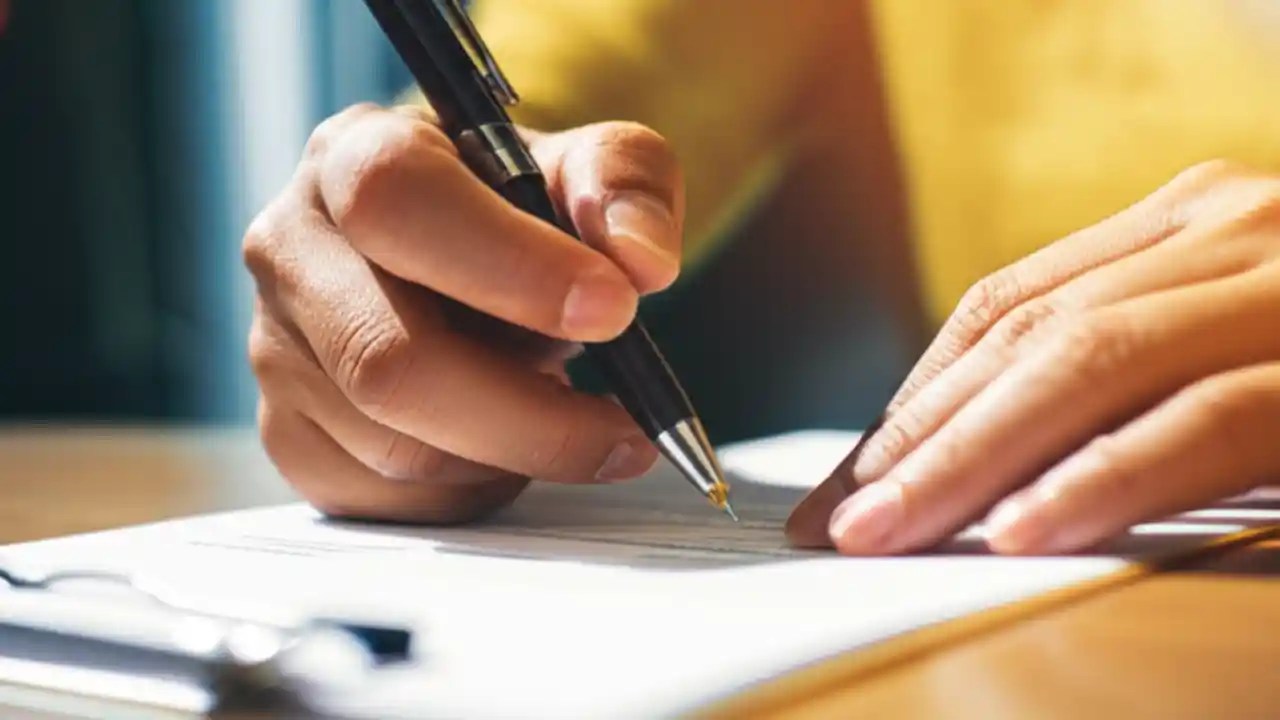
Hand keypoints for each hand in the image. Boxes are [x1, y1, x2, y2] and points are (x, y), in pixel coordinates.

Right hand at [244, 104, 683, 522]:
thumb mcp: (589, 169)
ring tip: (562, 413)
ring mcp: (275, 350)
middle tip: (628, 432)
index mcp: (352, 157)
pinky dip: (472, 490)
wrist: (465, 268)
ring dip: (508, 453)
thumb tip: (640, 262)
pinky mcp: (289, 434)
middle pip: (387, 359)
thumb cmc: (523, 212)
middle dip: (529, 416)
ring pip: (395, 448)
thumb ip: (626, 188)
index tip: (613, 311)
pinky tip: (508, 445)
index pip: (398, 202)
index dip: (508, 265)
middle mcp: (290, 249)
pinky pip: (387, 499)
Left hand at [788, 160, 1279, 554]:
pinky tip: (1017, 529)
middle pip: (1028, 336)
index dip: (915, 397)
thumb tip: (975, 456)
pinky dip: (1100, 478)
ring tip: (888, 532)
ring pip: (1086, 365)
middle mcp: (1230, 229)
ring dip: (969, 459)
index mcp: (1190, 220)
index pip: (1009, 305)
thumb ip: (1126, 361)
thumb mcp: (1233, 332)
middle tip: (839, 523)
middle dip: (918, 438)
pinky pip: (1201, 420)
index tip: (848, 479)